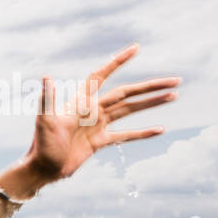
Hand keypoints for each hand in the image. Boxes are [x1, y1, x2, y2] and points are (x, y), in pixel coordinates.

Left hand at [25, 44, 179, 184]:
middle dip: (149, 86)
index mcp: (81, 102)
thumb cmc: (41, 144)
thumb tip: (46, 76)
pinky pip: (126, 135)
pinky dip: (143, 133)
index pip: (101, 76)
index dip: (117, 62)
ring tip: (173, 96)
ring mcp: (98, 126)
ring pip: (130, 111)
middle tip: (175, 80)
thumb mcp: (44, 120)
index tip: (136, 48)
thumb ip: (48, 99)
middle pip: (126, 93)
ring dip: (151, 104)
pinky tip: (160, 129)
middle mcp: (92, 110)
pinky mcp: (100, 142)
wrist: (43, 169)